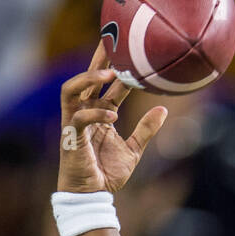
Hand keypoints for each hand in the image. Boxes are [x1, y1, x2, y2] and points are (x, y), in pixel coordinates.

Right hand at [58, 41, 168, 193]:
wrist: (93, 195)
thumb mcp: (134, 150)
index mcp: (100, 113)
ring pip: (72, 90)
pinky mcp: (71, 137)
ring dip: (89, 79)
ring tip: (110, 74)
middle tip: (113, 39)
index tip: (131, 50)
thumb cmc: (108, 173)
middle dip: (99, 58)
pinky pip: (79, 118)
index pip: (108, 84)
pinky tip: (113, 115)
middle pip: (88, 78)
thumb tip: (163, 110)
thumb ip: (146, 130)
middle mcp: (85, 113)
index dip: (118, 67)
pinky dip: (96, 114)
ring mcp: (75, 123)